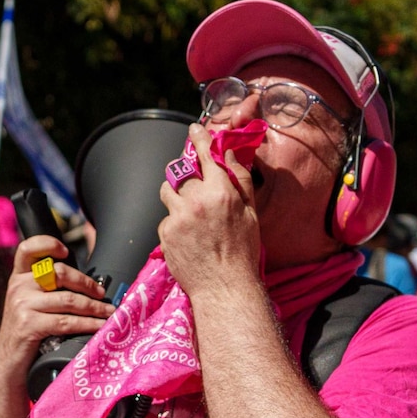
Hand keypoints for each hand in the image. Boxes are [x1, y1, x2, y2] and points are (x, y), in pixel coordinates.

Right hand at [0, 236, 113, 377]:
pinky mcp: (29, 324)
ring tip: (109, 313)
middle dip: (87, 283)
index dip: (48, 243)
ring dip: (95, 308)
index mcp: (19, 277)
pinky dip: (88, 324)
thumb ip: (48, 287)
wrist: (9, 362)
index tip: (66, 251)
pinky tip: (99, 327)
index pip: (28, 248)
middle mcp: (18, 287)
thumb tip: (87, 282)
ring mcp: (22, 305)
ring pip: (68, 299)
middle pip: (60, 272)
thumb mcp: (30, 303)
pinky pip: (67, 321)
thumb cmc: (27, 332)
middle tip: (102, 294)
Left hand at [156, 123, 260, 291]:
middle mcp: (196, 200)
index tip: (194, 130)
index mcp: (220, 191)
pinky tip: (188, 236)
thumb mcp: (251, 213)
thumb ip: (240, 180)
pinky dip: (175, 221)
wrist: (224, 287)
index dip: (199, 138)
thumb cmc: (242, 252)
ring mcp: (177, 217)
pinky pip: (166, 217)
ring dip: (176, 195)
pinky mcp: (165, 233)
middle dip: (185, 174)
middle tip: (194, 187)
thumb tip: (229, 155)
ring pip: (167, 191)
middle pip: (180, 171)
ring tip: (190, 212)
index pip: (205, 154)